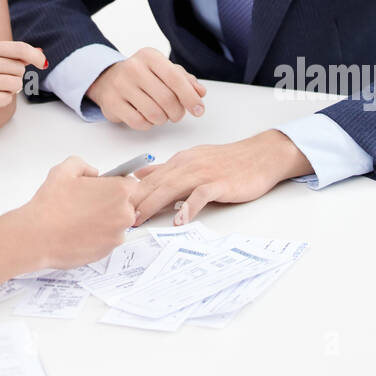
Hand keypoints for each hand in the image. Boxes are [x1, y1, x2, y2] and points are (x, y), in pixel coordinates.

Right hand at [20, 156, 137, 269]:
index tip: (104, 187)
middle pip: (127, 204)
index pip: (131, 183)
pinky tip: (78, 230)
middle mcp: (124, 214)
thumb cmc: (52, 205)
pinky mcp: (107, 251)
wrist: (39, 236)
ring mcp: (117, 235)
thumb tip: (92, 173)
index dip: (115, 184)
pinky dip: (97, 235)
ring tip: (80, 218)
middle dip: (111, 202)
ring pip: (117, 223)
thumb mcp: (65, 169)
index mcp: (119, 191)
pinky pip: (107, 239)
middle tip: (88, 202)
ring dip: (104, 220)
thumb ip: (84, 165)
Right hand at [86, 47, 206, 128]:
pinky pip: (139, 122)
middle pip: (166, 99)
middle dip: (177, 112)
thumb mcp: (163, 70)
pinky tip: (146, 116)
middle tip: (177, 114)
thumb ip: (184, 80)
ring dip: (163, 119)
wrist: (107, 78)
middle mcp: (133, 68)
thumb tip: (200, 93)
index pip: (175, 77)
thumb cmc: (141, 75)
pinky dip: (148, 124)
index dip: (190, 96)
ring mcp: (120, 85)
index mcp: (149, 56)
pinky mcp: (111, 103)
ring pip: (153, 113)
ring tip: (160, 114)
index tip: (198, 109)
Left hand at [130, 130, 312, 226]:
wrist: (260, 155)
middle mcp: (188, 165)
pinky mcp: (220, 183)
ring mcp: (203, 173)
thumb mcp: (193, 161)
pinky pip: (201, 195)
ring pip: (172, 187)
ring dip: (153, 204)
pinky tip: (181, 220)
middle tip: (118, 217)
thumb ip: (167, 170)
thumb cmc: (228, 162)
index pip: (150, 177)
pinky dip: (190, 207)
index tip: (115, 206)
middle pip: (156, 183)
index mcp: (180, 161)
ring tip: (139, 219)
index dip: (131, 192)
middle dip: (135, 200)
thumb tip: (140, 175)